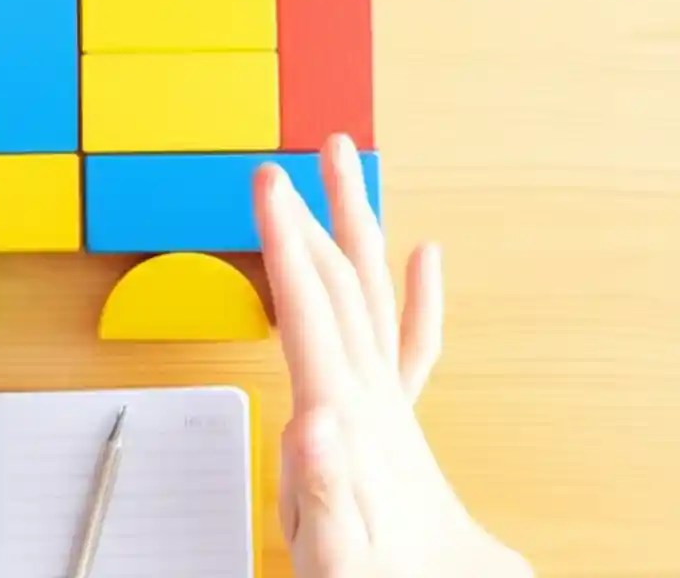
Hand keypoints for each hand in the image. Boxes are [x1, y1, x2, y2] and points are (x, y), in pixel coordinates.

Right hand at [254, 135, 531, 577]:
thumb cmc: (374, 576)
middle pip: (342, 280)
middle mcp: (370, 391)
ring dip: (360, 225)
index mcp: (343, 414)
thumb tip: (313, 419)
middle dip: (315, 212)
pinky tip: (424, 255)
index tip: (268, 184)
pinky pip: (412, 339)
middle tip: (294, 157)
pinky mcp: (395, 410)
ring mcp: (387, 395)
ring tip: (349, 168)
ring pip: (372, 289)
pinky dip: (418, 294)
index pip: (308, 308)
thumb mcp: (334, 551)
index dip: (284, 240)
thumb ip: (322, 487)